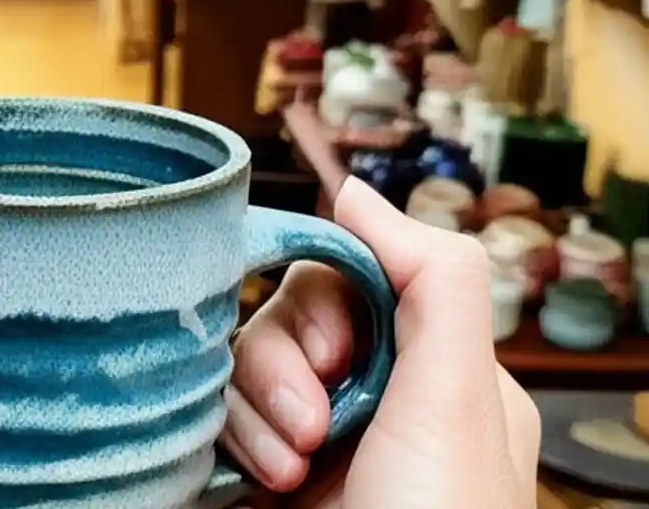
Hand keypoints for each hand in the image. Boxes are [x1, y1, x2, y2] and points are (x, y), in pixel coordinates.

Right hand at [222, 177, 540, 506]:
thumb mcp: (458, 401)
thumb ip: (430, 281)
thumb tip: (357, 192)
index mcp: (426, 369)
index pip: (342, 283)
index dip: (318, 309)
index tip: (328, 361)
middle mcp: (366, 396)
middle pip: (279, 321)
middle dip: (279, 373)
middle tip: (308, 436)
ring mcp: (311, 440)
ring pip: (236, 369)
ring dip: (250, 419)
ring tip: (282, 477)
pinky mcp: (260, 475)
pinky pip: (213, 418)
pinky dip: (225, 444)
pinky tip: (253, 483)